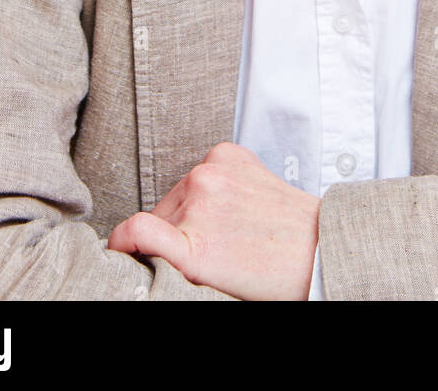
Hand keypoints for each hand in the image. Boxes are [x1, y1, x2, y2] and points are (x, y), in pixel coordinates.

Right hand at [107, 141, 320, 300]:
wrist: (316, 244)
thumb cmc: (270, 274)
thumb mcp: (212, 284)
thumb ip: (173, 261)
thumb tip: (140, 247)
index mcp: (194, 246)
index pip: (131, 232)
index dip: (121, 245)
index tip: (122, 251)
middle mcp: (199, 201)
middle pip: (157, 214)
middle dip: (170, 232)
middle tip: (201, 248)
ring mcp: (213, 172)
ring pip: (178, 193)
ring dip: (189, 209)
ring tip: (223, 226)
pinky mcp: (227, 153)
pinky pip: (200, 170)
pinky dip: (207, 186)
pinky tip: (230, 202)